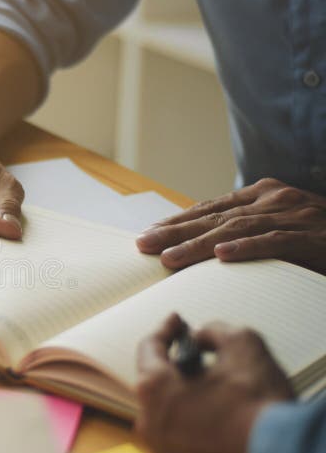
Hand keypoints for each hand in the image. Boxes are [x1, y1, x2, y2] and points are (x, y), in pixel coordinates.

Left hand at [135, 314, 293, 452]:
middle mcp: (148, 421)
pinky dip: (193, 428)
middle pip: (156, 383)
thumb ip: (215, 331)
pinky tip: (216, 421)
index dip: (166, 329)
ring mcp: (161, 450)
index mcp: (154, 388)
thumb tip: (203, 337)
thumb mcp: (243, 345)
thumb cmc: (257, 407)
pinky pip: (179, 440)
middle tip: (199, 357)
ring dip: (184, 399)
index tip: (177, 322)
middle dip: (175, 366)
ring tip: (212, 392)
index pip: (149, 347)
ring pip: (167, 414)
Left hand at [136, 178, 325, 273]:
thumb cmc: (318, 237)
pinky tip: (222, 256)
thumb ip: (245, 229)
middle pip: (215, 217)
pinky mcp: (312, 237)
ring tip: (169, 258)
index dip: (177, 220)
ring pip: (237, 230)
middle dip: (175, 232)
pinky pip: (275, 242)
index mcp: (263, 194)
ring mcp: (294, 215)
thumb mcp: (278, 227)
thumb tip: (204, 245)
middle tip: (143, 245)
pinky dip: (247, 248)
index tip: (148, 233)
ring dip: (199, 244)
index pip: (210, 207)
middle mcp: (275, 199)